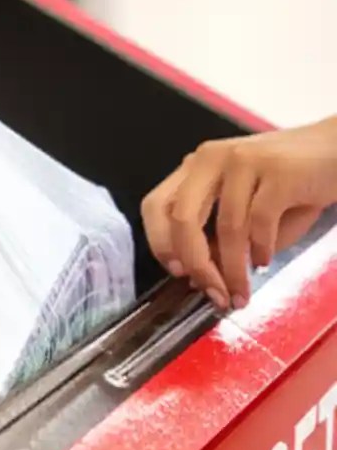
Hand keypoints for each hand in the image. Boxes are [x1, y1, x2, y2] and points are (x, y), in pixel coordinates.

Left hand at [141, 115, 336, 309]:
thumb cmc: (293, 183)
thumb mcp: (248, 210)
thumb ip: (221, 238)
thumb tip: (199, 276)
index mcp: (197, 166)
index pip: (156, 205)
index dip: (160, 242)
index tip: (178, 272)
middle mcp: (212, 158)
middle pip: (183, 218)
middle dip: (196, 264)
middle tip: (211, 292)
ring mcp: (244, 159)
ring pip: (226, 227)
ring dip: (233, 269)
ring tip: (240, 291)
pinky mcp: (278, 169)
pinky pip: (260, 222)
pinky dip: (261, 249)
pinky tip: (264, 260)